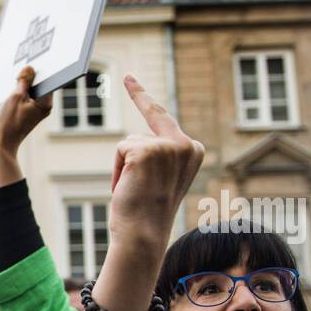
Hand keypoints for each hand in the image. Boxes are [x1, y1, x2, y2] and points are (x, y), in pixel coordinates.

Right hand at [0, 65, 52, 158]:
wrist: (3, 145)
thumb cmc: (8, 124)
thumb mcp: (14, 97)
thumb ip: (23, 81)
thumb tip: (29, 69)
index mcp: (46, 102)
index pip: (47, 78)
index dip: (40, 68)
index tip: (35, 58)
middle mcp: (45, 105)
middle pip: (40, 83)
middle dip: (30, 74)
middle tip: (22, 66)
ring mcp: (37, 109)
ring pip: (32, 89)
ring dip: (24, 83)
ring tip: (15, 78)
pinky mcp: (30, 112)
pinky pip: (27, 96)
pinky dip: (21, 92)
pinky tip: (12, 89)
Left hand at [109, 75, 204, 250]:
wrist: (143, 234)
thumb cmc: (146, 213)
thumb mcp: (160, 180)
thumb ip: (159, 157)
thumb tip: (138, 148)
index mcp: (193, 151)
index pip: (165, 118)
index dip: (144, 98)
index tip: (131, 78)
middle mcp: (186, 144)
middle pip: (151, 115)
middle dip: (139, 92)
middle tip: (128, 76)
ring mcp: (168, 145)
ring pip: (131, 142)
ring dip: (124, 166)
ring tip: (133, 189)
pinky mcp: (147, 150)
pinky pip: (121, 150)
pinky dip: (118, 170)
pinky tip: (128, 186)